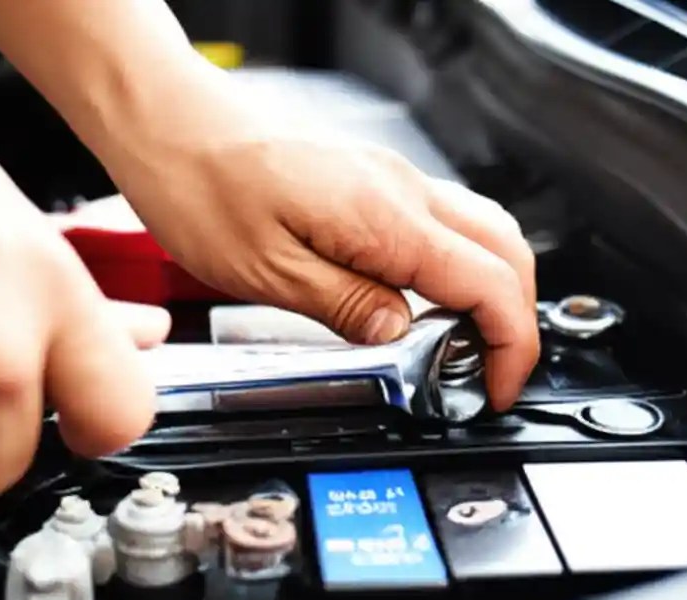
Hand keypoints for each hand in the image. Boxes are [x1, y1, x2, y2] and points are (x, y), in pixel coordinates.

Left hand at [98, 80, 538, 410]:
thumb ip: (346, 307)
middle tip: (490, 373)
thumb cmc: (201, 186)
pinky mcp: (370, 180)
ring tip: (461, 344)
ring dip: (491, 290)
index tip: (497, 387)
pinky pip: (442, 221)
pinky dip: (457, 265)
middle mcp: (401, 190)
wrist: (169, 124)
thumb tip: (399, 335)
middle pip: (507, 253)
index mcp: (386, 217)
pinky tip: (421, 298)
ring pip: (482, 232)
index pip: (490, 284)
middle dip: (517, 320)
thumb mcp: (267, 273)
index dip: (511, 345)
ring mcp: (390, 180)